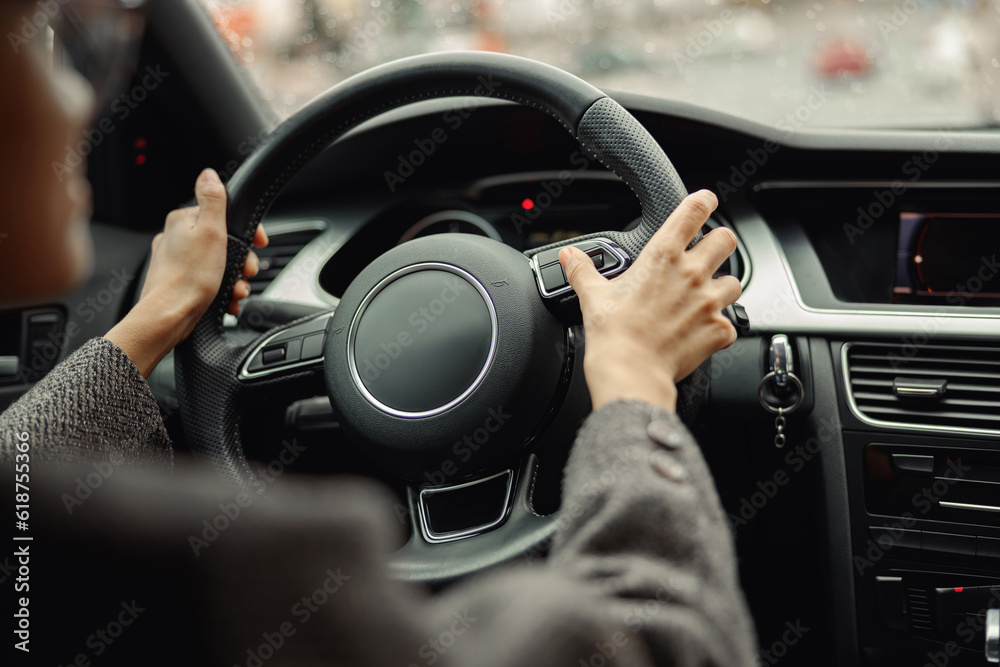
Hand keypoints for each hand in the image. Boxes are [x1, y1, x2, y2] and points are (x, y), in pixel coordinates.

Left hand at [105, 169, 267, 377]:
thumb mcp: (211, 231)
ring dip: (234, 278)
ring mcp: (176, 261)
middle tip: (246, 272)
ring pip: (218, 264)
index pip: (224, 215)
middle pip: (223, 242)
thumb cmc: (188, 278)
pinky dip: (221, 291)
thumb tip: (208, 173)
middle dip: (241, 260)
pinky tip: (226, 300)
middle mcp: (176, 238)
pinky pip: (209, 282)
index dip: (246, 231)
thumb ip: (213, 200)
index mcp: (183, 220)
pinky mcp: (179, 282)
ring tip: (235, 290)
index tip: (259, 243)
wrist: (169, 317)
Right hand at [559, 190, 740, 412]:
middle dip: (718, 244)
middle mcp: (691, 274)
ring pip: (734, 281)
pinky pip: (730, 322)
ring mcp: (709, 302)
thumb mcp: (593, 295)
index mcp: (662, 256)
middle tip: (706, 255)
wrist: (631, 371)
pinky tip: (701, 331)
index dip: (703, 201)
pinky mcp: (719, 329)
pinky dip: (719, 327)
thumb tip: (569, 255)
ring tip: (704, 298)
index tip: (704, 202)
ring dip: (722, 287)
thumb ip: (583, 269)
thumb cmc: (613, 333)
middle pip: (726, 239)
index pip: (693, 211)